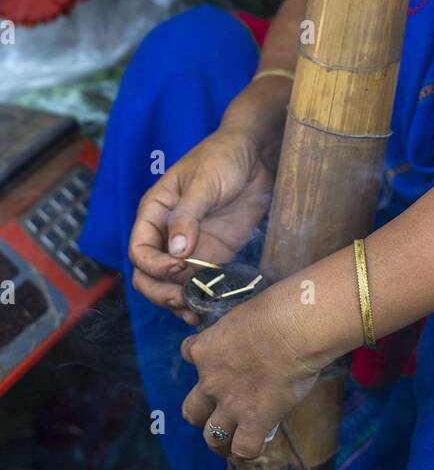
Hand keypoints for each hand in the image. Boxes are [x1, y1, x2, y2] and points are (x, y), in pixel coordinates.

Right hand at [128, 126, 273, 324]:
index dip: (154, 266)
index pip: (140, 250)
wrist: (257, 155)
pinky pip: (202, 284)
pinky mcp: (215, 255)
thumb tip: (176, 251)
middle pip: (149, 276)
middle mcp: (168, 235)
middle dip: (162, 292)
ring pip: (172, 286)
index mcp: (154, 213)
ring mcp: (191, 247)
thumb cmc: (223, 157)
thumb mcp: (203, 182)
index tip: (180, 267)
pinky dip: (203, 299)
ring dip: (180, 303)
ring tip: (197, 314)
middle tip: (185, 300)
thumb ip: (187, 216)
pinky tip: (212, 309)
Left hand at [180, 277, 320, 457]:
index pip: (189, 354)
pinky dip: (249, 448)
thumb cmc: (275, 310)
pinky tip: (259, 440)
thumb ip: (242, 332)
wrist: (292, 327)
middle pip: (191, 410)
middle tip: (221, 410)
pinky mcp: (254, 421)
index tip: (220, 357)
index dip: (203, 359)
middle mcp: (211, 381)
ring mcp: (230, 405)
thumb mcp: (245, 314)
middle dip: (203, 413)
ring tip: (233, 441)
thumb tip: (257, 336)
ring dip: (221, 440)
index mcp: (205, 349)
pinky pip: (245, 449)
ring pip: (212, 437)